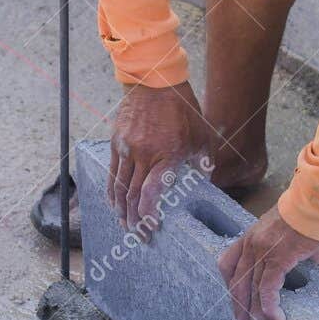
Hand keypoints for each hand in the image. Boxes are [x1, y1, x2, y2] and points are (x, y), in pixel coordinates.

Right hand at [110, 81, 214, 239]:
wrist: (156, 82)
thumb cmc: (184, 110)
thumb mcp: (203, 136)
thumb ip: (205, 162)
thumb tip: (206, 182)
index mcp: (167, 156)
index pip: (151, 193)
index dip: (148, 215)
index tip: (151, 229)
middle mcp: (144, 155)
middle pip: (133, 196)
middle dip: (135, 221)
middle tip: (138, 237)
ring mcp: (127, 149)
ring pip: (119, 187)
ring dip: (121, 211)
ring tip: (125, 226)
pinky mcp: (116, 143)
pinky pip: (112, 173)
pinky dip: (112, 192)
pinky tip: (114, 205)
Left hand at [217, 207, 318, 319]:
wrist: (316, 203)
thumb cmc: (310, 216)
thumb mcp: (296, 235)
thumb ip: (304, 256)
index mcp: (249, 238)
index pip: (226, 266)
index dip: (231, 290)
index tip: (242, 306)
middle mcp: (250, 246)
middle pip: (236, 286)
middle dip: (243, 312)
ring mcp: (261, 252)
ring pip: (251, 292)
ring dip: (258, 317)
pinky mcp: (276, 258)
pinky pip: (267, 289)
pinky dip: (270, 308)